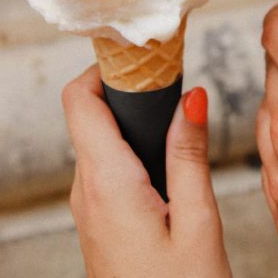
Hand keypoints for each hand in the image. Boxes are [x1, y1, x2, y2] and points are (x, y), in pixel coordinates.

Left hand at [63, 66, 234, 277]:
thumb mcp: (198, 222)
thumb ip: (189, 154)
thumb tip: (191, 96)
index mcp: (106, 184)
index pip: (79, 101)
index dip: (103, 68)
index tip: (140, 53)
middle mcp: (86, 192)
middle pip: (88, 116)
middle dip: (125, 89)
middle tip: (170, 77)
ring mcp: (89, 210)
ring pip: (99, 143)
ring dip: (131, 120)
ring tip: (177, 113)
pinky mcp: (100, 223)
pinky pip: (106, 169)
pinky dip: (131, 148)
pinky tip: (167, 154)